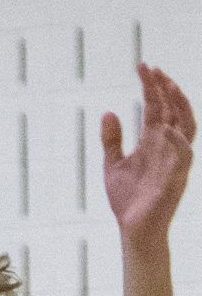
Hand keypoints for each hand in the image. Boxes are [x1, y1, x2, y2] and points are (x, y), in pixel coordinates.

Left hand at [102, 64, 194, 250]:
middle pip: (174, 110)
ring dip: (179, 106)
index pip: (157, 107)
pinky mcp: (177, 178)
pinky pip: (184, 155)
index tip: (144, 66)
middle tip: (153, 69)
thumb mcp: (113, 165)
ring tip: (167, 86)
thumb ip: (112, 140)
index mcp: (153, 142)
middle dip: (165, 88)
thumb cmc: (128, 199)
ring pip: (186, 126)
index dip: (152, 87)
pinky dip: (177, 140)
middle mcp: (167, 147)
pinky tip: (166, 127)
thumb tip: (108, 112)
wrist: (134, 229)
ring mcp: (174, 161)